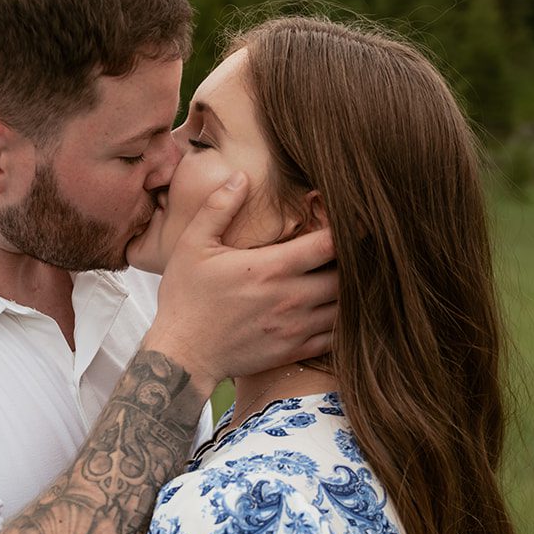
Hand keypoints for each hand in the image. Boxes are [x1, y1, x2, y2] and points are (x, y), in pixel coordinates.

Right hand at [146, 175, 338, 392]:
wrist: (182, 356)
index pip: (329, 243)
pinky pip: (335, 336)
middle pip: (346, 275)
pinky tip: (334, 309)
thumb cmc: (185, 298)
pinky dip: (343, 322)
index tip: (347, 222)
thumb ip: (218, 208)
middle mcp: (291, 297)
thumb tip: (241, 177)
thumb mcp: (193, 245)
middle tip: (350, 250)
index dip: (345, 230)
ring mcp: (295, 327)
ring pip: (345, 306)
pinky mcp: (294, 350)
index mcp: (271, 267)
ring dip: (349, 291)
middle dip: (351, 261)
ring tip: (344, 277)